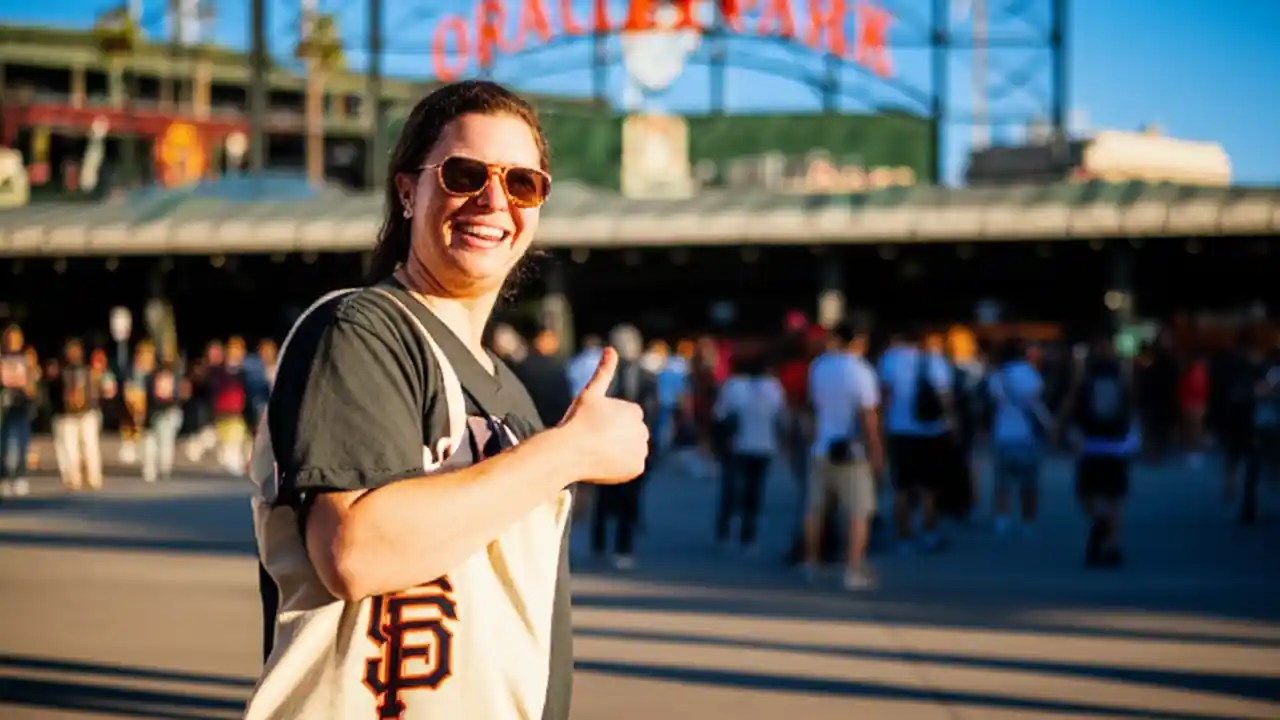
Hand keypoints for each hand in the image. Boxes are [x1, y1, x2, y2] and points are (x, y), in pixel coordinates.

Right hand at [558, 348, 649, 484]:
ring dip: (620, 451)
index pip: (626, 418)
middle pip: (630, 434)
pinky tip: (606, 463)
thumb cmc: (577, 421)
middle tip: (595, 439)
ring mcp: (641, 450)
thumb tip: (611, 349)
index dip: (608, 422)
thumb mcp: (590, 393)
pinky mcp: (637, 468)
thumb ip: (603, 372)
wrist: (569, 452)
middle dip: (616, 436)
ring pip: (631, 450)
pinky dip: (622, 467)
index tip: (595, 425)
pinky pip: (631, 467)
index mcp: (635, 412)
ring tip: (599, 451)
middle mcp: (643, 430)